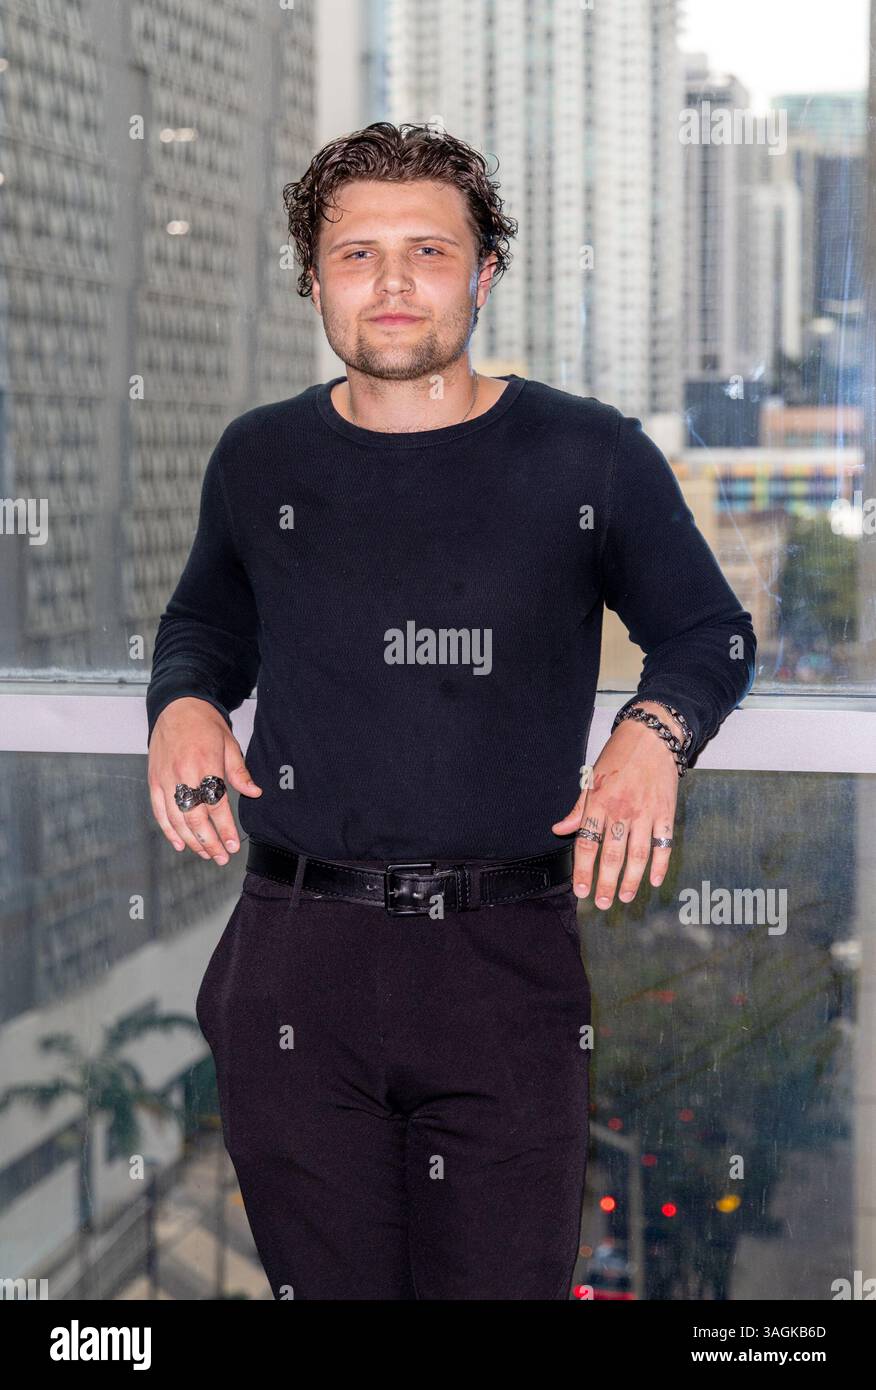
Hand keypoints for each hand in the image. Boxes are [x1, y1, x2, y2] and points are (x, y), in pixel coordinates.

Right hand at [147, 697, 262, 864]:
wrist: (177, 706)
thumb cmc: (204, 724)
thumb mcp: (229, 745)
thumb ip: (239, 773)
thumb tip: (255, 793)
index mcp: (204, 764)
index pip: (216, 805)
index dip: (225, 828)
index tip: (233, 845)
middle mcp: (182, 774)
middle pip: (195, 817)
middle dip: (209, 841)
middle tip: (221, 856)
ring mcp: (164, 778)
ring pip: (177, 819)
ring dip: (192, 840)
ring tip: (206, 854)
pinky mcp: (153, 780)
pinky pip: (160, 811)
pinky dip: (169, 830)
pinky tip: (181, 843)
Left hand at [551, 702, 679, 907]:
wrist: (651, 736)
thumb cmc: (618, 757)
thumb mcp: (591, 780)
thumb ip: (578, 809)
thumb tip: (559, 830)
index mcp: (598, 803)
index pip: (587, 843)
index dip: (583, 870)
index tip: (581, 891)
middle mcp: (620, 811)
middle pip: (612, 855)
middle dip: (605, 882)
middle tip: (601, 902)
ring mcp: (645, 813)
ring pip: (637, 855)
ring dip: (631, 880)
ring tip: (626, 897)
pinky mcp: (665, 812)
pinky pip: (663, 844)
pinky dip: (660, 864)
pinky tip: (653, 880)